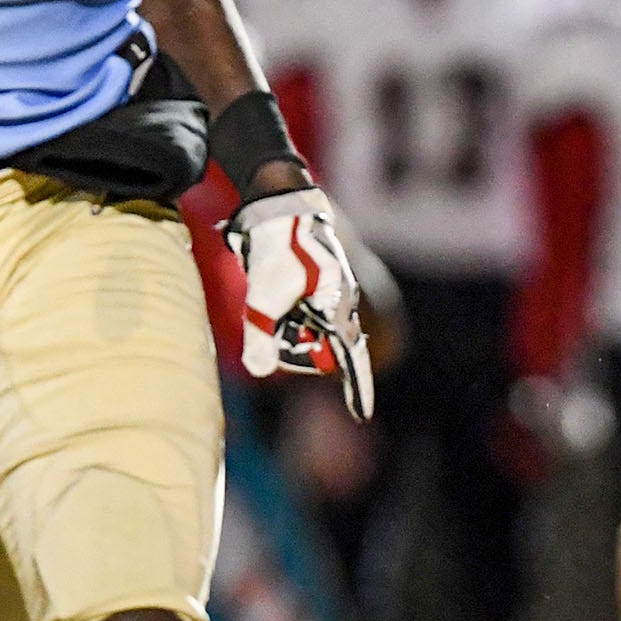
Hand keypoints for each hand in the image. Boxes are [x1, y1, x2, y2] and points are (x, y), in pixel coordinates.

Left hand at [227, 188, 373, 418]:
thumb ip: (262, 336)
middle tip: (269, 320)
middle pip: (317, 346)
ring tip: (266, 294)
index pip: (351, 356)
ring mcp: (326, 294)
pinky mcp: (310, 286)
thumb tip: (258, 370)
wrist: (277, 206)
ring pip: (302, 330)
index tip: (362, 414)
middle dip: (292, 344)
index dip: (357, 387)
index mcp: (338, 307)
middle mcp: (338, 303)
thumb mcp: (264, 298)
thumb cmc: (277, 251)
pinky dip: (279, 314)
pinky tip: (268, 290)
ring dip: (281, 324)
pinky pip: (295, 315)